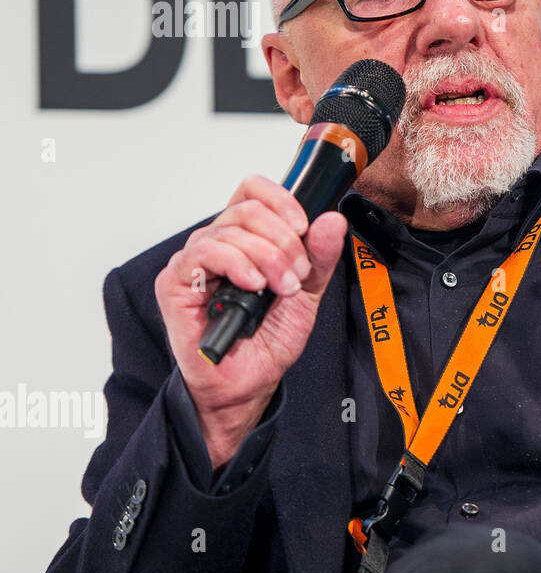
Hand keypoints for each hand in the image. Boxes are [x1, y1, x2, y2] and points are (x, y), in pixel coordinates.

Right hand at [155, 175, 348, 470]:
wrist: (248, 381)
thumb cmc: (268, 338)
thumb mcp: (307, 292)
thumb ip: (320, 256)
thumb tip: (333, 220)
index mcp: (247, 238)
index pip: (254, 191)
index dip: (282, 200)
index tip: (304, 227)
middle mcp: (219, 242)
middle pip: (248, 208)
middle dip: (283, 240)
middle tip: (296, 273)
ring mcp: (195, 260)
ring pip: (230, 229)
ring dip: (266, 256)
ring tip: (279, 288)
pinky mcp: (176, 281)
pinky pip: (204, 252)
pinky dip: (236, 263)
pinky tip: (252, 284)